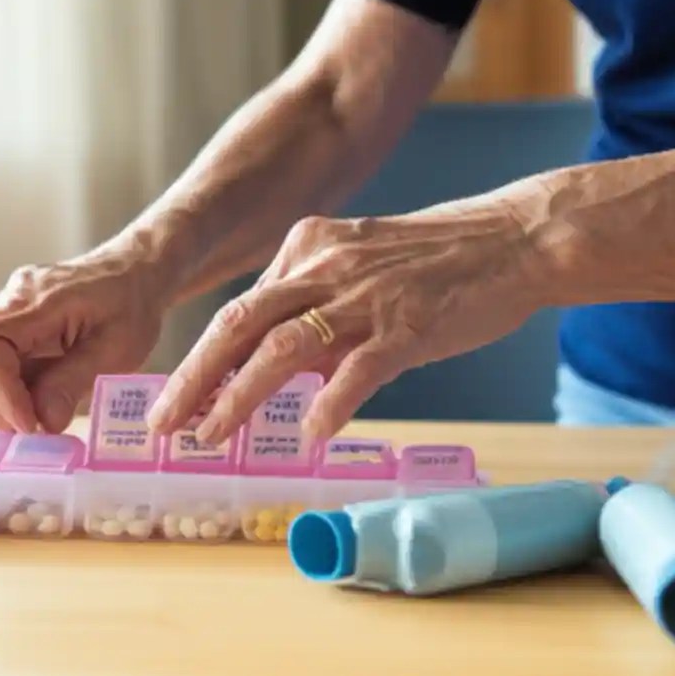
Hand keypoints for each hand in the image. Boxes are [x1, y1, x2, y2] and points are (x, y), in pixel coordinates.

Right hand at [0, 249, 169, 433]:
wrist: (134, 272)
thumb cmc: (132, 306)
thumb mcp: (117, 349)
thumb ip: (74, 381)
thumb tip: (44, 422)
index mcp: (38, 300)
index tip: (29, 422)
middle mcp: (11, 300)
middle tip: (34, 427)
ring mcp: (6, 311)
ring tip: (35, 419)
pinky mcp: (10, 324)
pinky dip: (4, 391)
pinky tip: (35, 403)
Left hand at [146, 200, 544, 441]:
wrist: (513, 239)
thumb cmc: (434, 259)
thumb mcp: (356, 261)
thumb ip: (310, 300)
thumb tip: (274, 360)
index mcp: (305, 248)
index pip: (239, 310)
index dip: (200, 359)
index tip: (174, 398)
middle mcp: (323, 267)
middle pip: (239, 324)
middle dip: (193, 378)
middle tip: (161, 424)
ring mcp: (363, 297)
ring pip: (282, 348)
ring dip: (239, 397)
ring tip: (211, 436)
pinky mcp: (407, 326)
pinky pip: (357, 371)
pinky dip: (329, 404)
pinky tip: (309, 435)